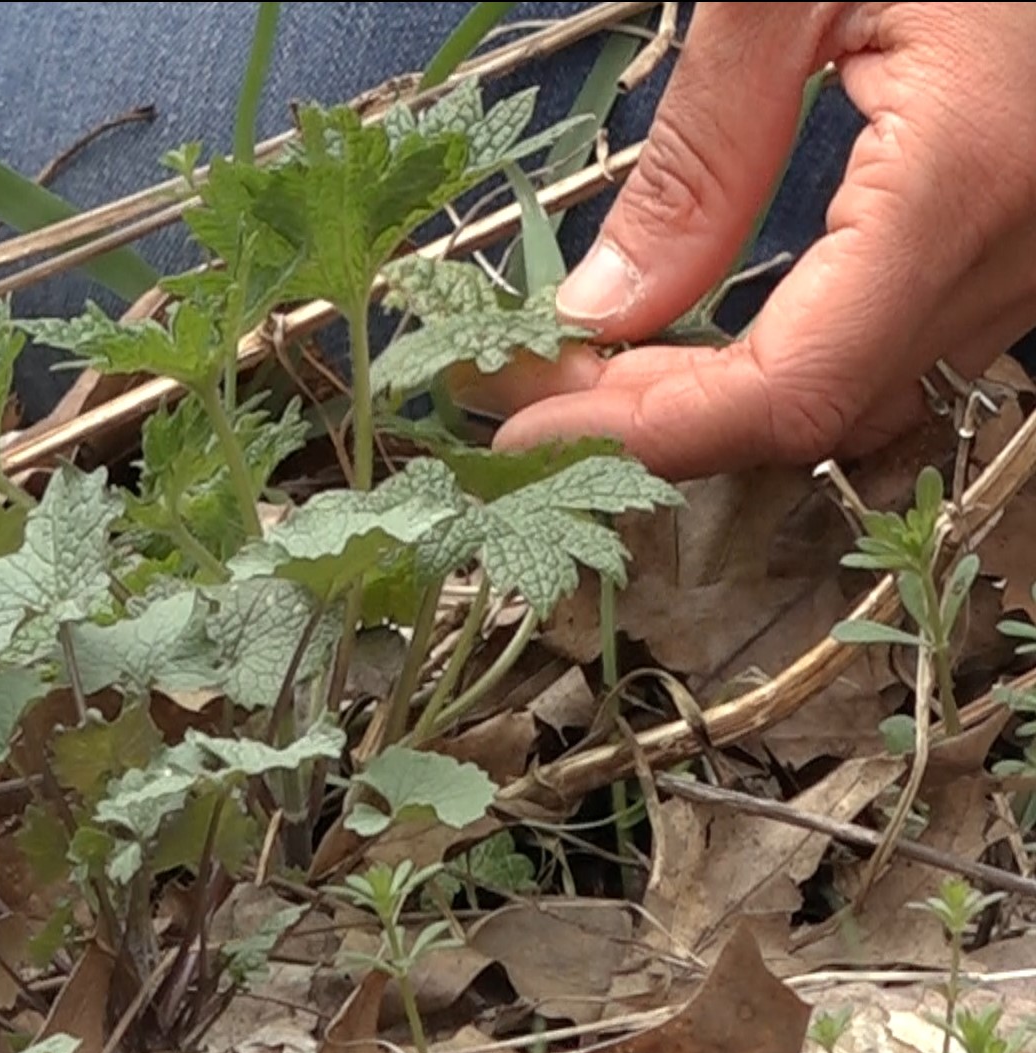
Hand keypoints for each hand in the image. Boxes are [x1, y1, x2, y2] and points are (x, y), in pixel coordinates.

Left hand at [467, 4, 1035, 479]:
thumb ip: (703, 153)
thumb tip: (607, 303)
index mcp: (965, 177)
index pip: (790, 384)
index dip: (647, 432)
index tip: (533, 431)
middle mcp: (1024, 240)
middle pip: (819, 407)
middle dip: (661, 419)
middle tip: (538, 390)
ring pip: (864, 390)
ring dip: (720, 399)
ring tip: (600, 368)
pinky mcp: (1030, 233)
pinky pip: (900, 340)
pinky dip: (787, 357)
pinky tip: (703, 335)